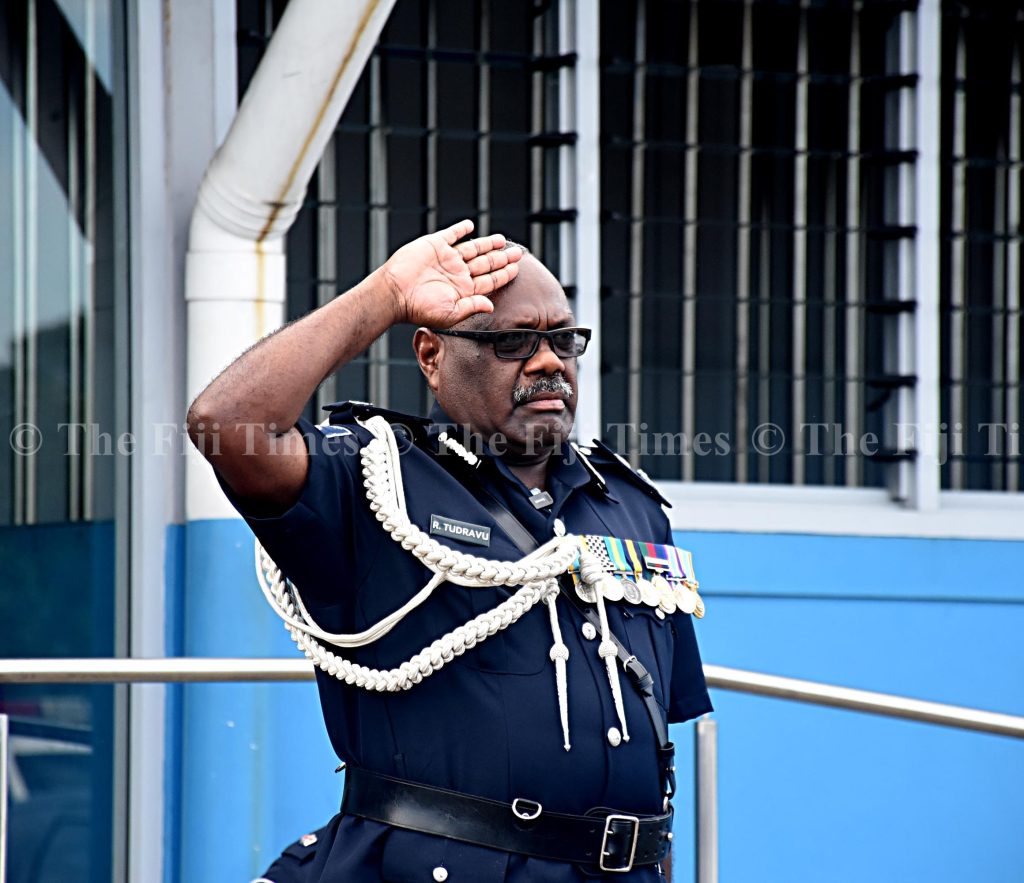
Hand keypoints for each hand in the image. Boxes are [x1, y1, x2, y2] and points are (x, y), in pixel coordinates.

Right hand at [380, 220, 522, 326]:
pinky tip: (471, 226)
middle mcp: (458, 273)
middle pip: (486, 263)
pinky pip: (451, 235)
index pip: (490, 280)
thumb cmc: (419, 308)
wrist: (395, 293)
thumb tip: (491, 306)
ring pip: (473, 248)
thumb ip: (472, 307)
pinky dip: (461, 229)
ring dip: (488, 244)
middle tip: (518, 253)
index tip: (517, 269)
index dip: (504, 274)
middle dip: (502, 258)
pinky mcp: (434, 245)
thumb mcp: (450, 313)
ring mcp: (447, 258)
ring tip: (502, 240)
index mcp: (464, 289)